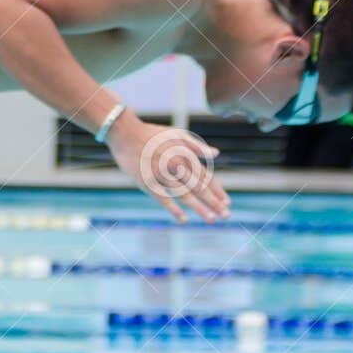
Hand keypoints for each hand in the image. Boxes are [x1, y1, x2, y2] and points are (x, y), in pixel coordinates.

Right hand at [107, 117, 229, 223]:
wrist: (125, 133)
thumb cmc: (151, 133)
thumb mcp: (177, 134)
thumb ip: (197, 145)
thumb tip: (216, 154)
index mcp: (185, 155)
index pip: (206, 176)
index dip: (218, 190)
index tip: (227, 202)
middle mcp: (176, 166)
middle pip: (199, 187)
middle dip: (214, 203)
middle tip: (226, 215)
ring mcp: (162, 175)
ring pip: (185, 195)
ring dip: (200, 208)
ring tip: (212, 219)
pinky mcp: (147, 182)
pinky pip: (163, 198)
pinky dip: (174, 209)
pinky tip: (184, 219)